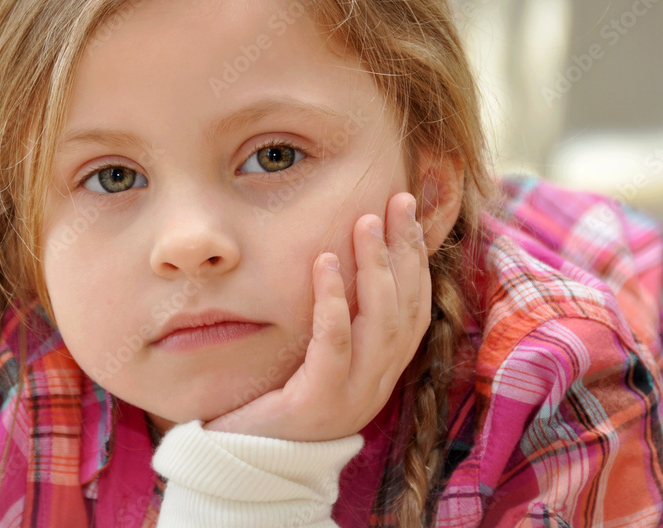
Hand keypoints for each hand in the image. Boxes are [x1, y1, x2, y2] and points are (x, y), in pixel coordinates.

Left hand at [202, 191, 431, 440]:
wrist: (246, 460)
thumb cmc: (277, 399)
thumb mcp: (315, 355)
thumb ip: (336, 318)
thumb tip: (336, 255)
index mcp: (381, 368)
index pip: (414, 306)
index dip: (417, 258)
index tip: (409, 212)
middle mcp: (377, 381)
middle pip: (405, 307)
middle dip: (405, 250)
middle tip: (397, 201)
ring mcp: (352, 394)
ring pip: (379, 323)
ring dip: (375, 268)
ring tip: (364, 222)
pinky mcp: (318, 402)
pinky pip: (333, 345)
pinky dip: (332, 302)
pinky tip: (323, 264)